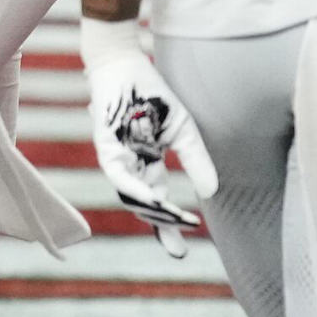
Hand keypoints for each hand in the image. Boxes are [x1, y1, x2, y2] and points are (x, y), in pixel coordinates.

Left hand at [78, 16, 207, 247]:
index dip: (170, 228)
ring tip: (174, 224)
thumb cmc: (153, 95)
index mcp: (148, 164)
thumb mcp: (184, 131)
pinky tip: (153, 200)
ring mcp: (116, 159)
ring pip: (131, 196)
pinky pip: (119, 175)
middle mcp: (130, 166)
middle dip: (162, 229)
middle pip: (144, 207)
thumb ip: (196, 161)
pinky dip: (136, 189)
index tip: (181, 253)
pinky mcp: (105, 147)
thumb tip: (211, 194)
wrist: (126, 64)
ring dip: (153, 212)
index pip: (159, 203)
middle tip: (179, 252)